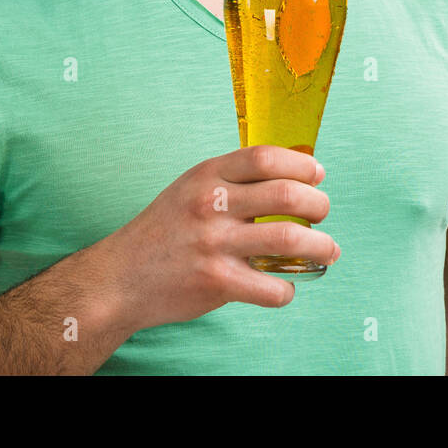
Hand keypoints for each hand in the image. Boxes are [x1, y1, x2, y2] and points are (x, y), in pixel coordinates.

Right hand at [95, 144, 338, 331]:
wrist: (121, 277)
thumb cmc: (164, 231)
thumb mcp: (190, 188)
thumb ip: (232, 180)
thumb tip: (292, 176)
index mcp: (207, 175)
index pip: (265, 157)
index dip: (301, 165)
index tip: (317, 176)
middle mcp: (211, 204)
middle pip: (287, 194)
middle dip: (319, 204)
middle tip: (322, 214)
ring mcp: (214, 244)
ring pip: (290, 238)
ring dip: (321, 246)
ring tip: (327, 250)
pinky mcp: (216, 282)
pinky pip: (272, 287)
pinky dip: (288, 289)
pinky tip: (284, 286)